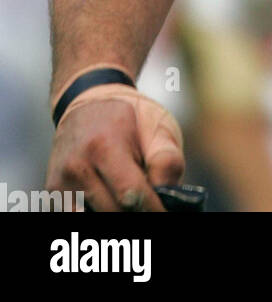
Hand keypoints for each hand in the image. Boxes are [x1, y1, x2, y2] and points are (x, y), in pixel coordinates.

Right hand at [45, 84, 184, 211]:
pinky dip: (98, 212)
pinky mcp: (53, 195)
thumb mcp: (157, 126)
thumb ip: (167, 160)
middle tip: (151, 204)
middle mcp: (76, 167)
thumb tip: (167, 195)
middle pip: (113, 213)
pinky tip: (110, 199)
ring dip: (117, 213)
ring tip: (130, 198)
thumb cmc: (130, 118)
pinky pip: (80, 217)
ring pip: (95, 219)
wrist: (88, 103)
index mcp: (104, 146)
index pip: (131, 195)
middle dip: (137, 212)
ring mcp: (60, 184)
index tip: (166, 213)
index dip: (153, 209)